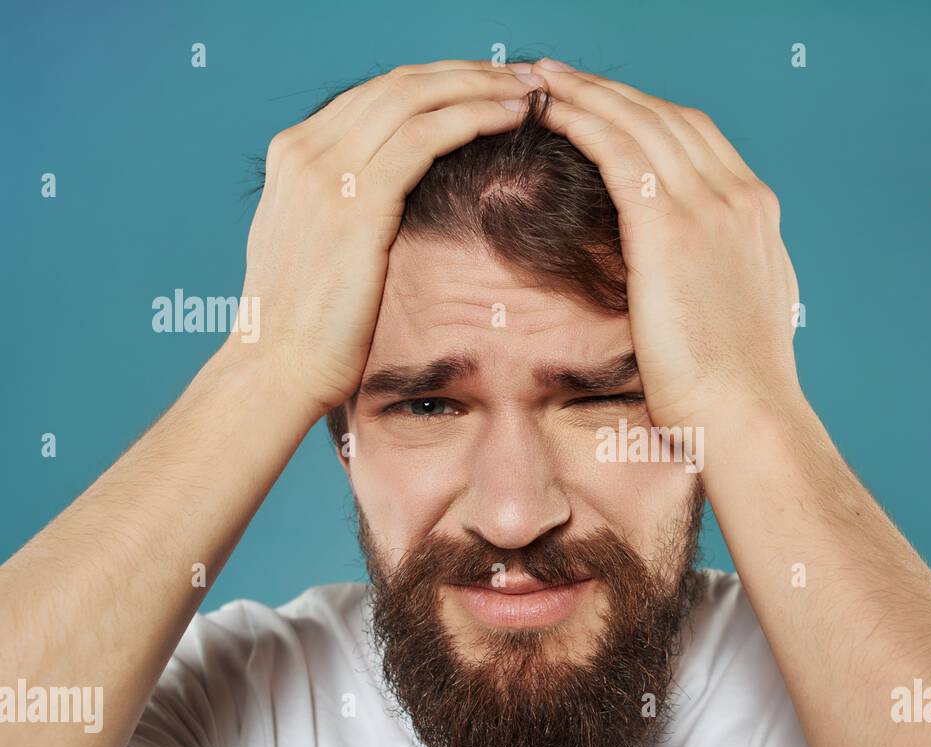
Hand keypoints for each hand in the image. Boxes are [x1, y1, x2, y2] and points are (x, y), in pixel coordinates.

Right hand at [237, 61, 540, 412]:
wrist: (277, 368)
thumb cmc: (311, 325)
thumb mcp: (322, 247)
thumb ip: (349, 207)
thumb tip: (396, 199)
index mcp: (297, 153)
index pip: (380, 94)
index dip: (442, 81)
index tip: (492, 84)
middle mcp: (306, 148)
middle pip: (401, 84)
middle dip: (470, 72)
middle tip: (526, 75)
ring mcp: (326, 170)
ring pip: (417, 98)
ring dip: (482, 86)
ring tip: (532, 91)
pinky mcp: (355, 201)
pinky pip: (424, 137)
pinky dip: (473, 117)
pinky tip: (512, 117)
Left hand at [529, 60, 802, 432]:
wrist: (748, 415)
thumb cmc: (735, 386)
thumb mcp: (739, 311)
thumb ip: (719, 270)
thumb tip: (692, 270)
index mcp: (755, 213)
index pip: (695, 137)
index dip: (644, 113)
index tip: (604, 105)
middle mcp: (738, 197)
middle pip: (666, 116)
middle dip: (610, 90)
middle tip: (560, 75)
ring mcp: (710, 206)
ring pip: (639, 121)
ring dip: (586, 91)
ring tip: (540, 77)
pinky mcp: (671, 227)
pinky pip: (618, 150)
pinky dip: (583, 119)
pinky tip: (550, 110)